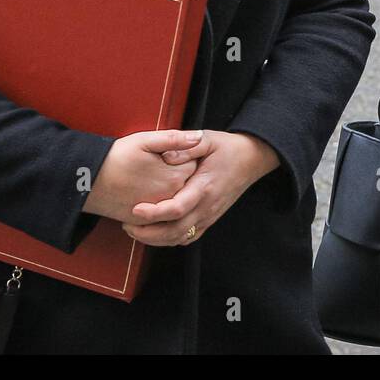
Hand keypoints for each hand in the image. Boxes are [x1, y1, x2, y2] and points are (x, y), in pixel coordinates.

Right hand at [83, 130, 206, 224]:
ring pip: (178, 200)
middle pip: (189, 185)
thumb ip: (174, 139)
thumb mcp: (145, 141)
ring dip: (174, 190)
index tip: (171, 151)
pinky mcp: (147, 222)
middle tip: (162, 164)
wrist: (87, 182)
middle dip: (181, 173)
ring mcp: (159, 214)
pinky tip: (150, 191)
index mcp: (174, 177)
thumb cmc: (116, 157)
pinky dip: (163, 206)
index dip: (186, 155)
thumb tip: (200, 137)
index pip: (195, 166)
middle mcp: (171, 199)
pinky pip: (164, 216)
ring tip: (154, 177)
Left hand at [122, 131, 278, 246]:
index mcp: (204, 187)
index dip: (154, 213)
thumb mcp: (207, 139)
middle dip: (148, 234)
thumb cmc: (228, 148)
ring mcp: (210, 215)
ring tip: (136, 231)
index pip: (176, 208)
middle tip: (127, 226)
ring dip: (157, 240)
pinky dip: (170, 240)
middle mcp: (207, 206)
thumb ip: (185, 146)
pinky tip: (156, 233)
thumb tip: (165, 157)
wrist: (252, 158)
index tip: (135, 210)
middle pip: (175, 231)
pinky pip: (189, 237)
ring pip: (180, 238)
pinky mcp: (211, 218)